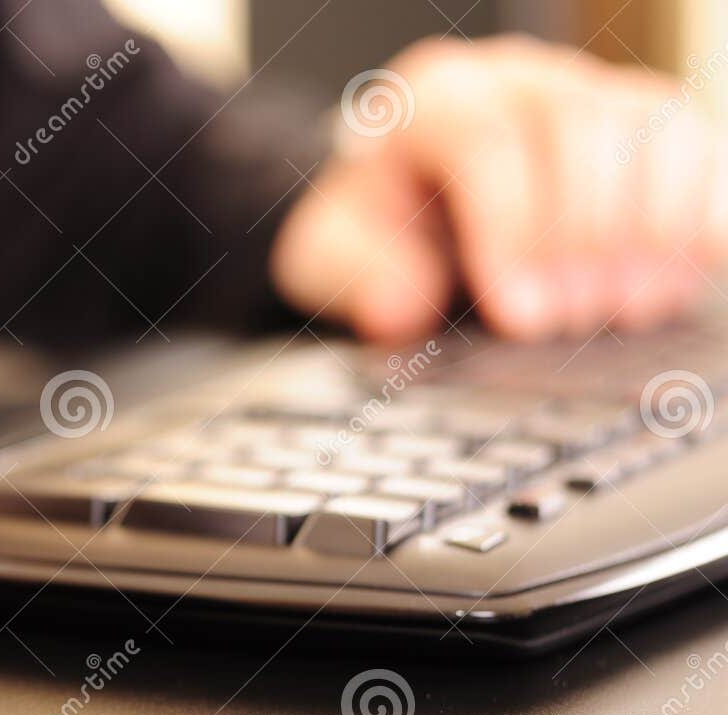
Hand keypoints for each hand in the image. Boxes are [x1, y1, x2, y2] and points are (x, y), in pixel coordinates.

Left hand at [271, 35, 727, 340]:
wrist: (407, 210)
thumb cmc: (375, 229)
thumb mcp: (332, 255)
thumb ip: (354, 276)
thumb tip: (398, 307)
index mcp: (434, 102)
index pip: (486, 141)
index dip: (512, 230)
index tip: (520, 315)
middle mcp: (519, 82)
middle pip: (579, 126)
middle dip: (582, 236)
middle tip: (571, 322)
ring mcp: (591, 94)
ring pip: (650, 126)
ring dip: (651, 226)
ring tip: (624, 311)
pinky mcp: (644, 130)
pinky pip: (695, 146)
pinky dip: (700, 211)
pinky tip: (685, 273)